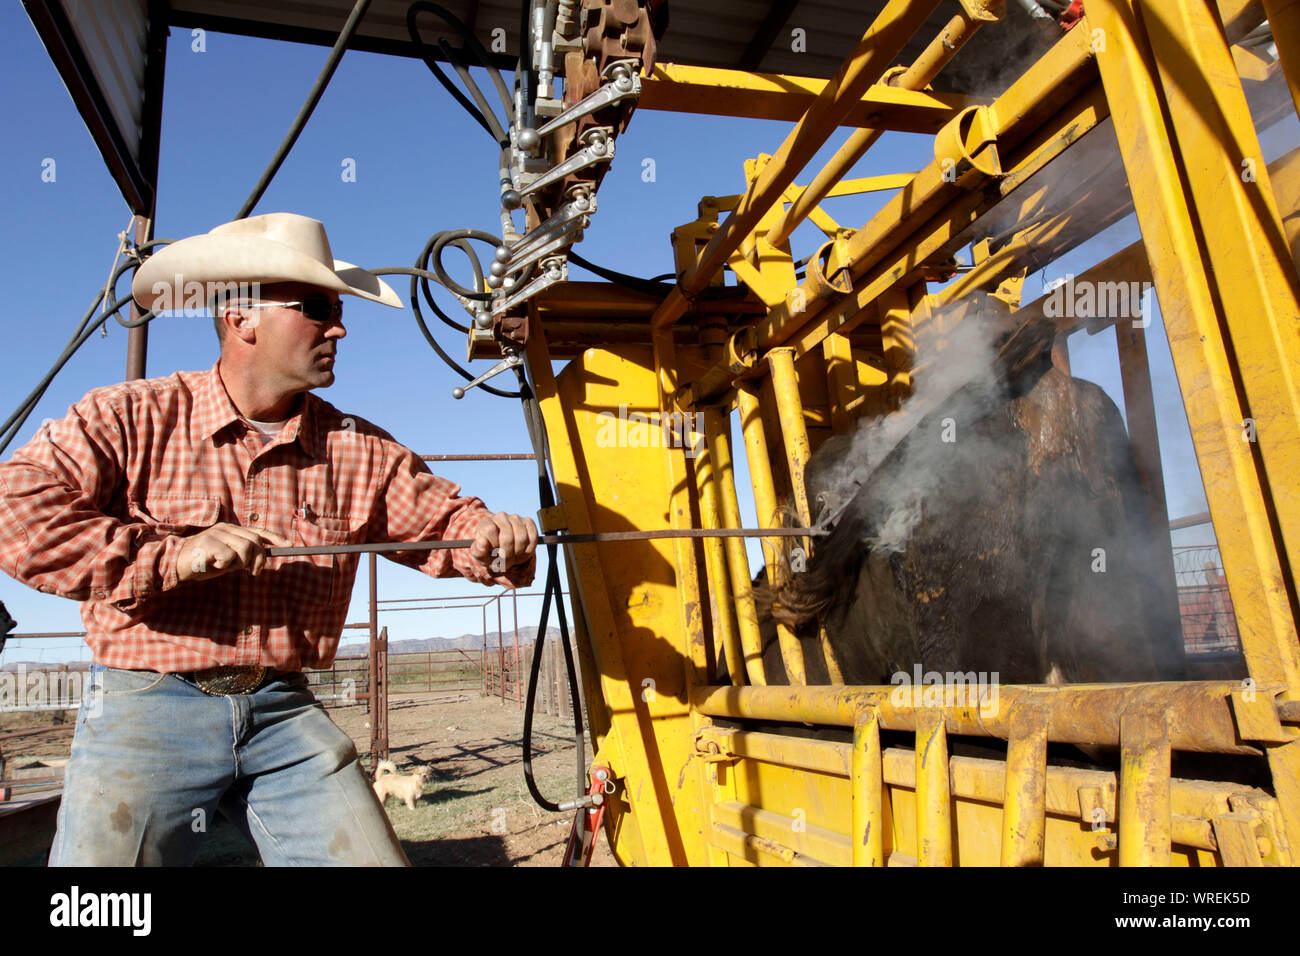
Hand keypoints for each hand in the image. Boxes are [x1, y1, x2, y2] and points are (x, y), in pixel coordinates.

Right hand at [176, 523, 291, 582]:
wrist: (175, 565)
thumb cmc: (203, 563)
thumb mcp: (227, 559)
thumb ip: (242, 556)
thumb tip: (262, 559)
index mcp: (231, 529)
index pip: (257, 531)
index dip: (275, 538)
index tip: (289, 545)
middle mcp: (225, 528)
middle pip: (254, 542)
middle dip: (259, 559)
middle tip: (253, 572)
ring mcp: (216, 534)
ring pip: (244, 549)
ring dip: (239, 564)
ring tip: (224, 566)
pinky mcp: (207, 543)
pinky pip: (228, 557)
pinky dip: (224, 566)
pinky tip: (212, 565)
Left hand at [469, 512, 537, 572]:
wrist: (502, 552)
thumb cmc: (489, 553)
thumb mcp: (480, 556)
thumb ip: (478, 551)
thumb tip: (482, 542)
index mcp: (486, 522)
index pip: (490, 530)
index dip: (493, 545)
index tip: (493, 553)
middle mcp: (501, 517)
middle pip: (507, 537)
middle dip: (507, 554)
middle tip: (505, 561)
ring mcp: (516, 518)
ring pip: (522, 538)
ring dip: (518, 553)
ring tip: (513, 557)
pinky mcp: (528, 522)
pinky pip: (533, 537)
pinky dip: (529, 549)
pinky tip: (522, 552)